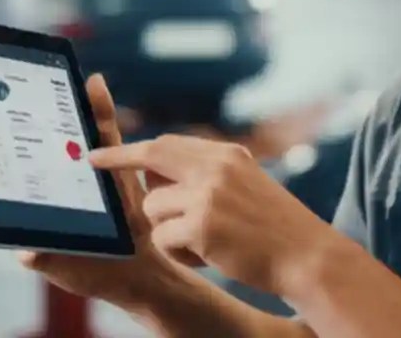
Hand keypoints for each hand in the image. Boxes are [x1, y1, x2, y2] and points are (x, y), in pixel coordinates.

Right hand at [0, 74, 179, 312]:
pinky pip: (29, 255)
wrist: (143, 250)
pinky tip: (29, 246)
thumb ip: (103, 121)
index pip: (4, 147)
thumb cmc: (121, 202)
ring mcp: (31, 228)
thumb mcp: (114, 155)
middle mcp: (27, 199)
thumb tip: (95, 79)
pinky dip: (27, 250)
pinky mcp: (46, 259)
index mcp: (40, 171)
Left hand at [89, 133, 342, 295]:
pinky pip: (164, 238)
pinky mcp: (202, 226)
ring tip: (203, 241)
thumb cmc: (274, 227)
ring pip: (154, 207)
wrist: (307, 256)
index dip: (131, 149)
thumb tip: (158, 168)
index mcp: (226, 155)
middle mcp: (215, 167)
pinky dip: (179, 252)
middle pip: (152, 156)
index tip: (101, 150)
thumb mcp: (246, 184)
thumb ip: (208, 173)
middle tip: (93, 162)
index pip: (167, 143)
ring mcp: (207, 195)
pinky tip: (208, 255)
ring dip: (167, 229)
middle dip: (117, 160)